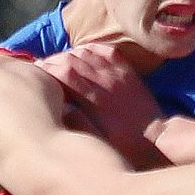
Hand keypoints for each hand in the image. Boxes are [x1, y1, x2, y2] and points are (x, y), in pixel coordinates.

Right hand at [36, 40, 162, 141]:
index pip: (63, 73)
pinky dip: (90, 49)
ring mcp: (117, 75)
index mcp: (94, 100)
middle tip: (42, 68)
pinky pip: (106, 51)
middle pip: (71, 59)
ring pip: (86, 53)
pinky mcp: (127, 72)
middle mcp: (104, 82)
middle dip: (52, 61)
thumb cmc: (126, 145)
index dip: (46, 70)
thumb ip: (78, 123)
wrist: (159, 138)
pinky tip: (82, 53)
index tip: (35, 75)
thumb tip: (59, 106)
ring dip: (69, 54)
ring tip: (58, 62)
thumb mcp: (99, 141)